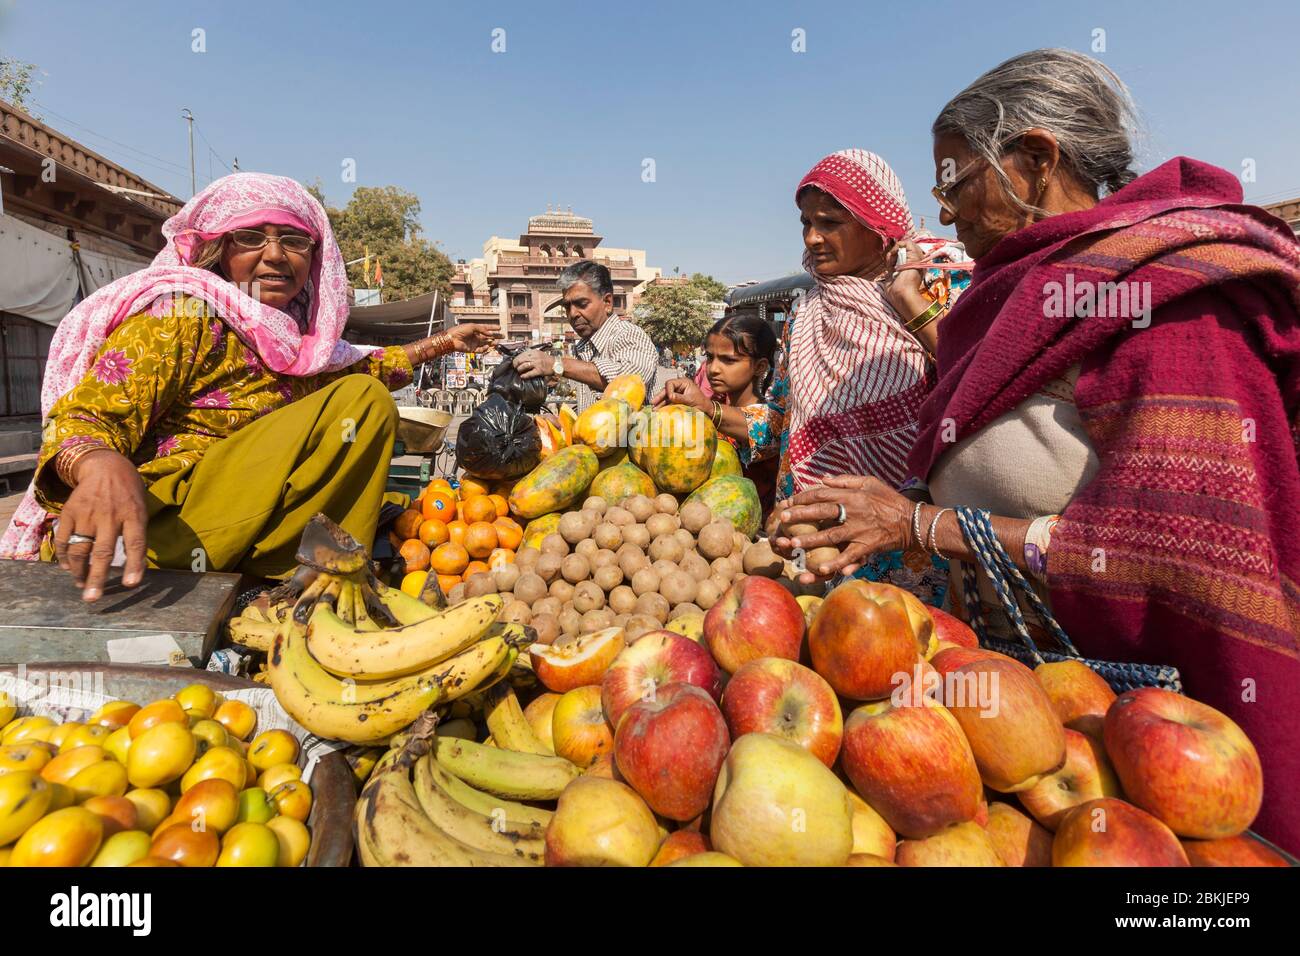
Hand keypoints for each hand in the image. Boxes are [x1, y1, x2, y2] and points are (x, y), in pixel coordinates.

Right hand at [53, 448, 147, 600]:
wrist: (106, 467)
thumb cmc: (129, 495)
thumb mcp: (141, 510)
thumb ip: (136, 536)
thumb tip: (134, 569)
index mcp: (134, 515)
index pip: (135, 543)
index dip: (134, 565)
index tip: (131, 584)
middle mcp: (110, 515)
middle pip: (103, 551)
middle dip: (97, 578)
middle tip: (92, 598)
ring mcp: (88, 513)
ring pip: (80, 549)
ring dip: (79, 571)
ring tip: (81, 585)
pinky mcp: (70, 511)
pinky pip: (64, 539)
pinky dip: (64, 556)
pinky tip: (68, 567)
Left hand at [447, 325, 500, 352]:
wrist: (452, 339)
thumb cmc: (460, 330)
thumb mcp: (472, 326)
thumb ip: (482, 329)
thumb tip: (490, 333)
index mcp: (475, 329)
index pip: (486, 328)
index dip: (493, 328)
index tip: (499, 327)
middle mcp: (476, 336)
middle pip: (488, 336)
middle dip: (495, 336)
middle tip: (502, 336)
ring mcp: (474, 343)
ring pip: (486, 343)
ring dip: (492, 342)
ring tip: (497, 342)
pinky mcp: (472, 349)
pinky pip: (481, 350)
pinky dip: (485, 348)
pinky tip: (487, 346)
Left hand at [514, 349, 555, 379]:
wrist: (556, 364)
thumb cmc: (547, 360)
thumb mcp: (539, 354)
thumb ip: (531, 355)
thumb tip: (521, 358)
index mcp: (534, 352)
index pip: (522, 354)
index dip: (516, 358)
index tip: (515, 362)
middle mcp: (535, 357)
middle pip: (521, 360)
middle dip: (516, 364)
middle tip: (515, 367)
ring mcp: (537, 364)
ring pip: (524, 366)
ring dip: (519, 369)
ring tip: (518, 371)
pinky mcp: (539, 370)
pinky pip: (529, 373)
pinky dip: (525, 375)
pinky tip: (522, 376)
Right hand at [654, 377, 709, 409]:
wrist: (708, 411)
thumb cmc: (702, 403)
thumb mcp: (691, 400)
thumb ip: (680, 398)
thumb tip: (670, 396)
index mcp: (684, 383)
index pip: (670, 383)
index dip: (668, 390)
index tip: (670, 397)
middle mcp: (679, 387)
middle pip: (666, 390)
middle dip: (660, 397)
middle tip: (653, 403)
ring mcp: (678, 394)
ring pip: (666, 397)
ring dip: (660, 403)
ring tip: (654, 409)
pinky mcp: (677, 401)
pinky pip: (668, 402)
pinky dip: (664, 406)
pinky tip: (659, 410)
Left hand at [772, 475, 913, 581]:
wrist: (912, 521)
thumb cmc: (889, 500)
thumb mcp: (869, 482)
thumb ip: (845, 479)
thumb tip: (822, 478)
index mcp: (852, 495)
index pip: (822, 494)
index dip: (802, 498)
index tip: (787, 503)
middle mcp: (854, 511)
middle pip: (822, 512)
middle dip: (800, 515)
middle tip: (783, 520)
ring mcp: (860, 530)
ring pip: (831, 536)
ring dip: (810, 541)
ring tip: (792, 544)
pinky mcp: (867, 546)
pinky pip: (849, 557)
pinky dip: (836, 563)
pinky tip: (820, 568)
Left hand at [882, 239, 932, 320]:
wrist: (902, 294)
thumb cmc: (897, 292)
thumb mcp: (892, 279)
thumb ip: (892, 269)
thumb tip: (890, 262)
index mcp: (914, 270)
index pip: (906, 257)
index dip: (895, 258)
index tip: (889, 265)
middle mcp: (918, 263)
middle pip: (907, 250)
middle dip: (895, 253)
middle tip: (890, 263)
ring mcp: (918, 259)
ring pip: (907, 246)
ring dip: (895, 250)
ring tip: (891, 260)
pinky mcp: (916, 255)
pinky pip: (907, 243)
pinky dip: (897, 246)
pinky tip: (893, 255)